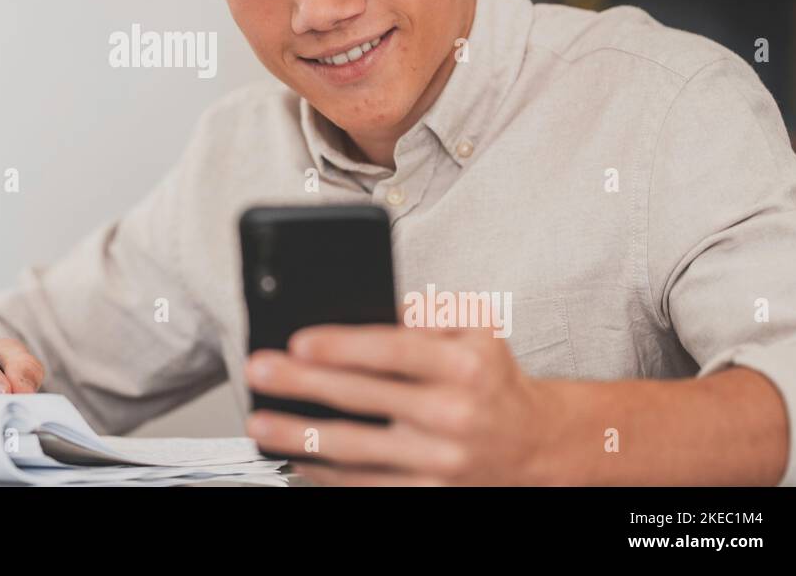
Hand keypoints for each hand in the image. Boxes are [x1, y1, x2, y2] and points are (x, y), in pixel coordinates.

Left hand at [244, 323, 557, 484]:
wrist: (535, 445)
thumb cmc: (494, 379)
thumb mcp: (477, 327)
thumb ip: (428, 309)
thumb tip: (374, 302)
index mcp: (462, 366)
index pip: (392, 351)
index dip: (341, 346)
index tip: (299, 341)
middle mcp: (452, 414)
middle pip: (363, 398)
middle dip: (302, 383)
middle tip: (260, 370)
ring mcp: (441, 461)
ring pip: (356, 450)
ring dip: (300, 435)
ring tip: (260, 421)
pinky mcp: (431, 494)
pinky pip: (368, 485)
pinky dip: (326, 473)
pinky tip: (296, 458)